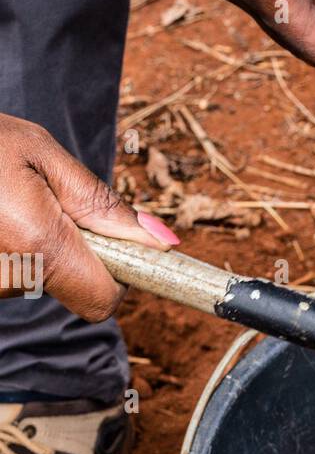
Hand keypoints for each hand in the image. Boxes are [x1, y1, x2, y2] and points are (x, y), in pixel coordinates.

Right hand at [0, 115, 177, 320]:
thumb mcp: (40, 152)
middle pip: (72, 288)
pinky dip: (13, 248)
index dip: (119, 276)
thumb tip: (160, 241)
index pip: (104, 301)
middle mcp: (9, 277)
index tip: (116, 245)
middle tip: (48, 200)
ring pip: (39, 280)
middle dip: (76, 249)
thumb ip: (100, 202)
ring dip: (40, 246)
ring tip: (10, 201)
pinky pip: (10, 275)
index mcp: (37, 244)